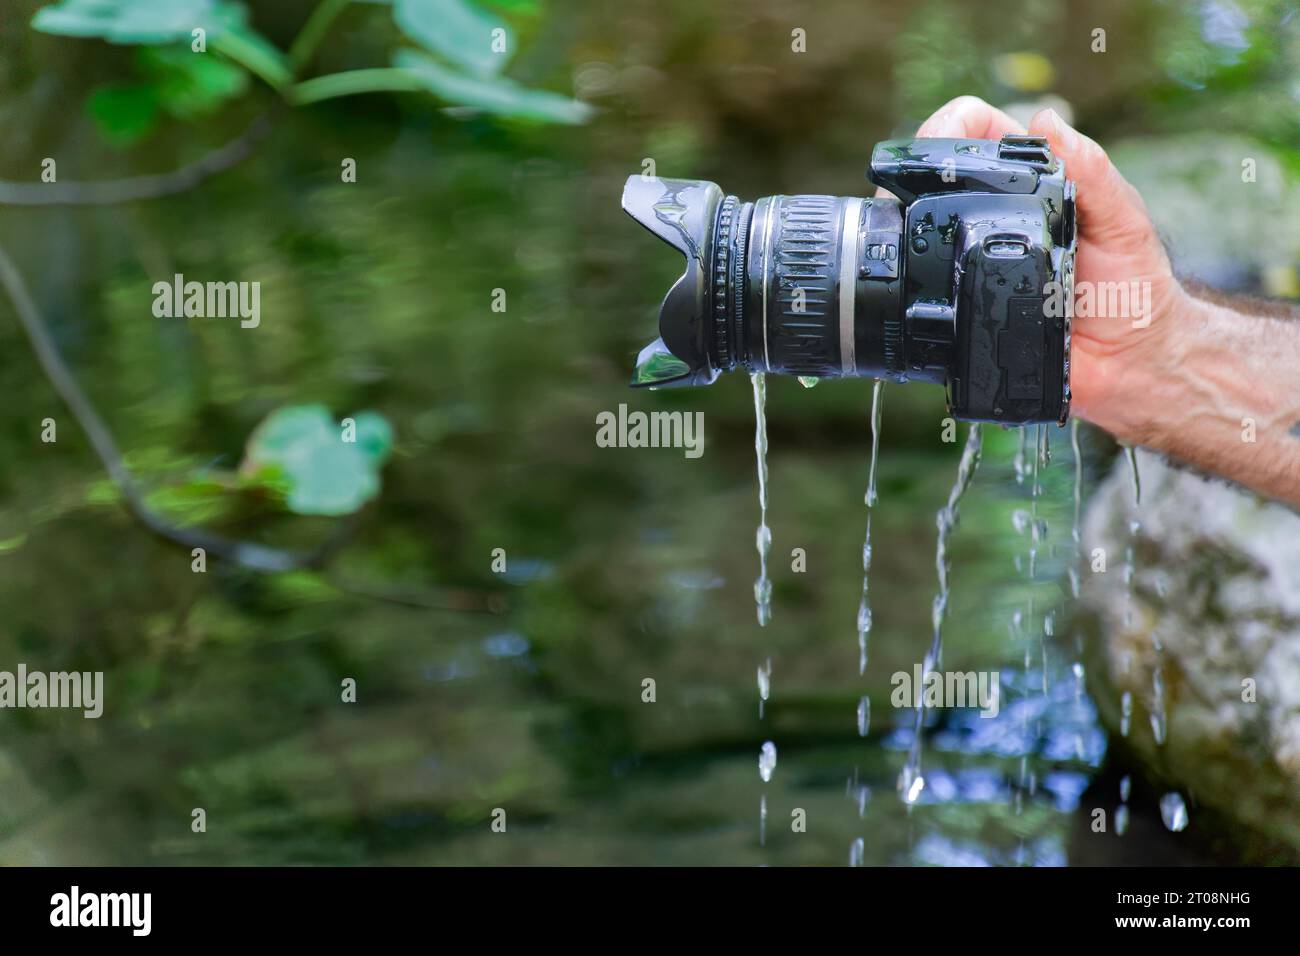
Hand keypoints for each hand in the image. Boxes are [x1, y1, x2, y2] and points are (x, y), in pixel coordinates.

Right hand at [904, 96, 1188, 445]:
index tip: (939, 142)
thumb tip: (1047, 119)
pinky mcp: (960, 308)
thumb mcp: (1124, 221)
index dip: (951, 127)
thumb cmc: (1135, 287)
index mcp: (1032, 184)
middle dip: (911, 176)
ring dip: (903, 226)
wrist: (1129, 364)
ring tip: (902, 233)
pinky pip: (924, 294)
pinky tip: (910, 282)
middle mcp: (996, 219)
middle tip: (909, 196)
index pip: (978, 133)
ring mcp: (972, 263)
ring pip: (919, 232)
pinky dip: (910, 285)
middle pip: (934, 178)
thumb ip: (1093, 172)